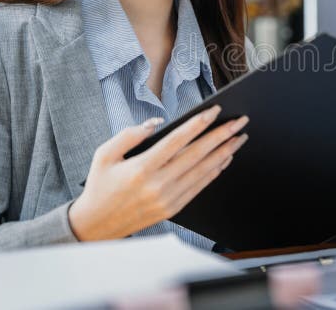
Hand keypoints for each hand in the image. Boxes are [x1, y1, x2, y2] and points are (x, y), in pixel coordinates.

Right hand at [67, 105, 248, 240]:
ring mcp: (168, 199)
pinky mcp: (173, 209)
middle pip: (198, 155)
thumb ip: (130, 134)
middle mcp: (158, 185)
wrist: (95, 225)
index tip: (215, 111)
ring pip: (204, 171)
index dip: (198, 124)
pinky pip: (200, 187)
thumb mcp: (104, 154)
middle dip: (222, 135)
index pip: (177, 141)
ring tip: (239, 137)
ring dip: (225, 152)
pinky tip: (225, 158)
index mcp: (141, 168)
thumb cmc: (100, 185)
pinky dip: (215, 171)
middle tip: (240, 121)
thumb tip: (158, 123)